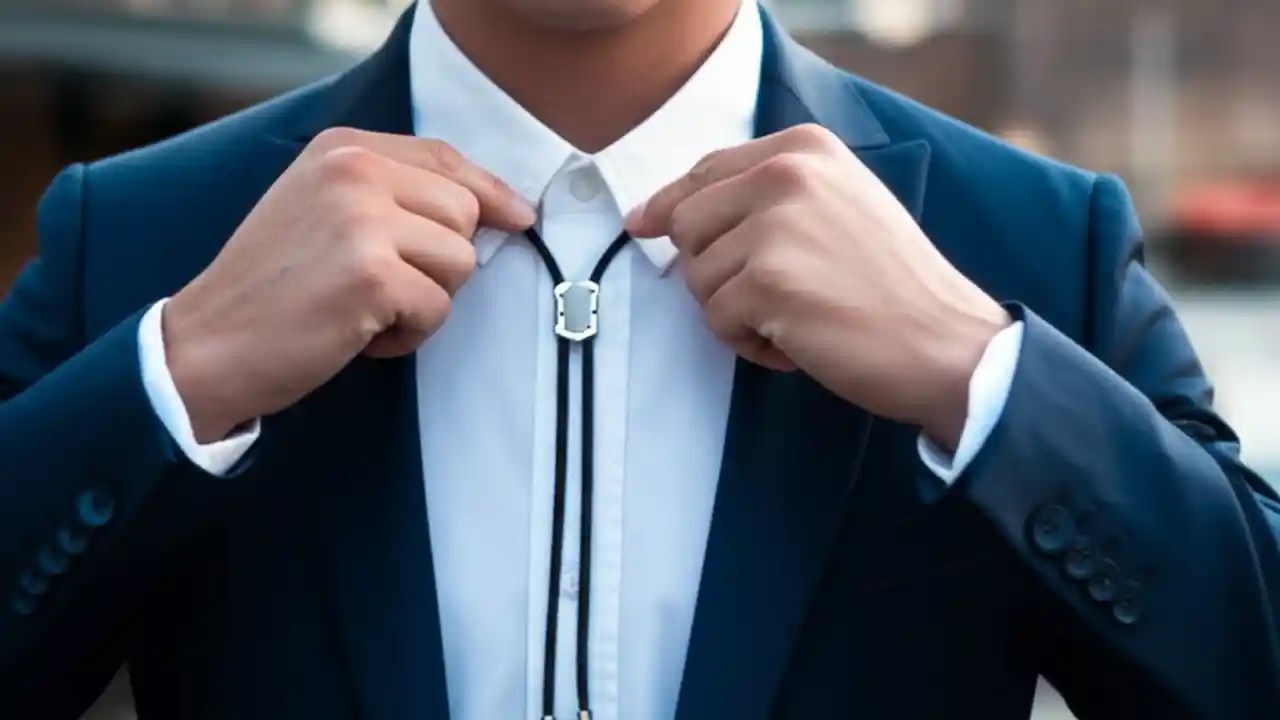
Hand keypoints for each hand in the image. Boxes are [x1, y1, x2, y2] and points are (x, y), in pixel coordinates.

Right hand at [164, 128, 535, 442]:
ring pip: (461, 262)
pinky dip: (407, 335)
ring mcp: (363, 221)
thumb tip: (501, 207)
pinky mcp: (372, 276)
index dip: (489, 192)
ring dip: (426, 300)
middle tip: (384, 284)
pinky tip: (358, 334)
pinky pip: (438, 309)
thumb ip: (394, 192)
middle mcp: (354, 171)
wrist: (206, 344)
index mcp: (343, 147)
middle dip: (442, 260)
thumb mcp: (323, 209)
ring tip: (367, 308)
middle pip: (465, 213)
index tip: (517, 215)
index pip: (446, 158)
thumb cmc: (272, 285)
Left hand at [625, 124, 1009, 448]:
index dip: (670, 204)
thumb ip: (762, 198)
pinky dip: (751, 343)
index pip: (705, 171)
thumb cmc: (892, 285)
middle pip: (687, 225)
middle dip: (715, 271)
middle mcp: (786, 175)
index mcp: (803, 148)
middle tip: (775, 296)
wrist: (948, 342)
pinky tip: (800, 341)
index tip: (643, 225)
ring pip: (697, 278)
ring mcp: (774, 226)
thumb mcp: (836, 207)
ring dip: (737, 312)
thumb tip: (653, 216)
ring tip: (799, 317)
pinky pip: (717, 320)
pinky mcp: (766, 282)